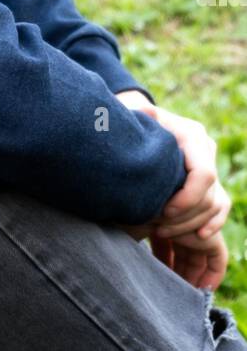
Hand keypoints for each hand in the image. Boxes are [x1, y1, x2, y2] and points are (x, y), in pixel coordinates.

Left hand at [115, 91, 230, 287]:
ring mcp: (208, 168)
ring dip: (191, 225)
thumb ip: (139, 117)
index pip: (204, 173)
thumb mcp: (134, 119)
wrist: (138, 122)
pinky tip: (197, 239)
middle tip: (157, 229)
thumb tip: (145, 111)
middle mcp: (206, 152)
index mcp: (193, 137)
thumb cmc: (132, 122)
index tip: (163, 212)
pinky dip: (210, 226)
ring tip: (161, 234)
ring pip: (215, 206)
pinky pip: (218, 209)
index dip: (188, 197)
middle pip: (210, 195)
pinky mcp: (204, 184)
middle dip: (185, 217)